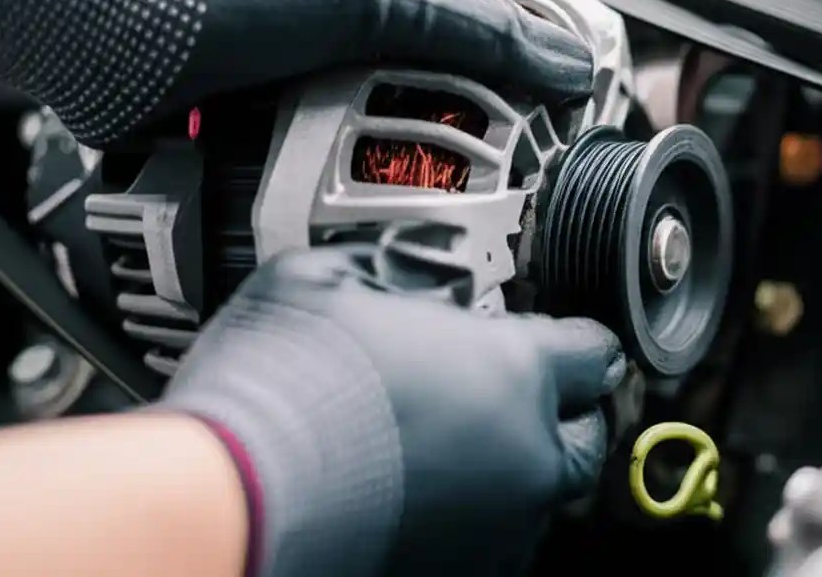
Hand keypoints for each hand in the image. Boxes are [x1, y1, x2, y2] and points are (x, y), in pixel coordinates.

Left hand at [0, 0, 592, 146]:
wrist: (84, 31)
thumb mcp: (363, 1)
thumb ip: (468, 32)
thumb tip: (566, 63)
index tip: (557, 27)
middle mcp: (327, 4)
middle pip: (421, 37)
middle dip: (466, 84)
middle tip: (508, 136)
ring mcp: (285, 61)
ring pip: (365, 105)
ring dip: (395, 144)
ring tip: (436, 195)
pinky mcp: (246, 114)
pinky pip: (303, 152)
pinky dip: (327, 182)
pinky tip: (348, 209)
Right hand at [157, 246, 625, 576]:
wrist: (229, 499)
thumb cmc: (274, 391)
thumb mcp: (324, 280)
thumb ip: (385, 274)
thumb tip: (389, 273)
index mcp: (511, 373)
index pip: (592, 353)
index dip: (580, 341)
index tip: (571, 341)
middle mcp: (521, 458)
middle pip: (583, 442)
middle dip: (564, 420)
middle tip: (527, 402)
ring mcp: (491, 530)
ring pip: (534, 502)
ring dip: (508, 473)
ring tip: (451, 450)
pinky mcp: (450, 575)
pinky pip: (482, 545)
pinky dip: (464, 521)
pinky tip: (415, 495)